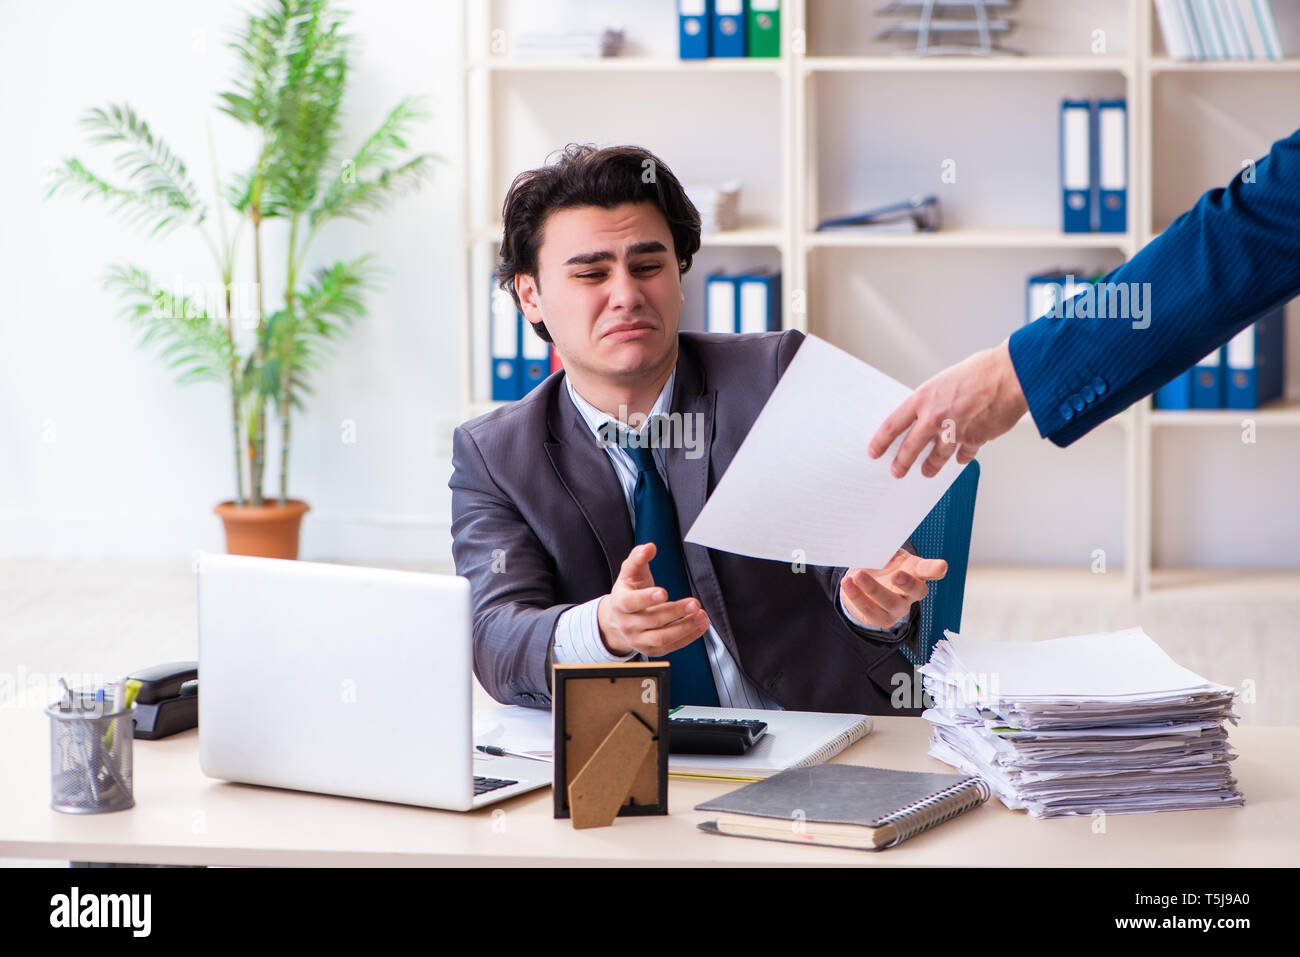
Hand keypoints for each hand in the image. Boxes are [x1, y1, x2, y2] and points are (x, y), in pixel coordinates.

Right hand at [597, 543, 709, 656]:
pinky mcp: (651, 649)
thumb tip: (649, 547)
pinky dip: (688, 637)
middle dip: (675, 612)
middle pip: (652, 620)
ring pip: (662, 637)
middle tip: (693, 603)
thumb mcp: (629, 572)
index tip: (663, 592)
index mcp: (620, 603)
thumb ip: (638, 557)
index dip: (646, 598)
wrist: (617, 619)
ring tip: (700, 615)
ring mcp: (639, 639)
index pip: (631, 603)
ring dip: (684, 627)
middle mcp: (628, 624)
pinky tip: (700, 625)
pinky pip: (671, 646)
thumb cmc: (627, 592)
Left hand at [841, 549, 947, 629]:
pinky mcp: (882, 619)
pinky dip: (857, 597)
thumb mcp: (882, 551)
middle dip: (907, 583)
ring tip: (858, 576)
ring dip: (874, 590)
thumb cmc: (880, 564)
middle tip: (896, 575)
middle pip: (916, 591)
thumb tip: (874, 537)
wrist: (863, 583)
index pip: (928, 570)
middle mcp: (910, 592)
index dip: (935, 569)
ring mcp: (898, 608)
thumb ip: (882, 546)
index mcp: (915, 571)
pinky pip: (870, 611)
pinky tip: (848, 585)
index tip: (941, 566)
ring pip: (890, 603)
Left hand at [868, 338, 1028, 478]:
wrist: (1009, 376)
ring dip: (930, 466)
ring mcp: (954, 432)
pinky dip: (962, 458)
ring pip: (937, 457)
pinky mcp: (974, 440)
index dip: (880, 441)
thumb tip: (927, 413)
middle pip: (909, 448)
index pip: (892, 425)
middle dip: (901, 463)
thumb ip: (934, 399)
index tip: (874, 451)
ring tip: (926, 471)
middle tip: (897, 470)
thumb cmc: (981, 371)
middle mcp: (935, 418)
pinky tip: (960, 460)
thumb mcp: (945, 380)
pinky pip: (964, 455)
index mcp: (923, 399)